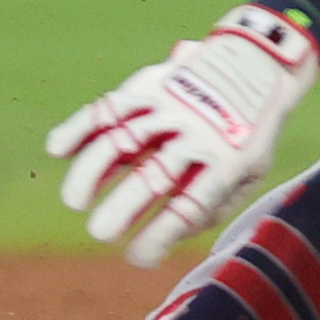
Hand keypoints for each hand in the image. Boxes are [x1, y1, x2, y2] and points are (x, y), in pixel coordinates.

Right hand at [47, 5, 319, 268]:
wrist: (261, 60)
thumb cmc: (251, 130)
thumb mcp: (252, 169)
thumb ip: (215, 204)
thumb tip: (175, 231)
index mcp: (225, 162)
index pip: (186, 209)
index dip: (157, 238)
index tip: (137, 259)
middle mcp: (195, 134)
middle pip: (150, 178)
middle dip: (118, 212)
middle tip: (99, 233)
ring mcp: (170, 107)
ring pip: (119, 141)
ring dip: (89, 174)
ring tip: (74, 201)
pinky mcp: (150, 84)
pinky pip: (108, 106)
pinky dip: (79, 126)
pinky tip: (57, 149)